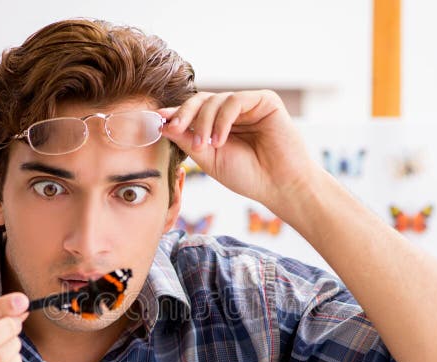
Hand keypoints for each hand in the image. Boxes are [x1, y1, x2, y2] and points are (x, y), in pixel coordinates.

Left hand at [159, 90, 322, 212]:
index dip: (175, 115)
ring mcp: (249, 105)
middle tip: (174, 128)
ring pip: (215, 100)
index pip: (194, 112)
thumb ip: (188, 140)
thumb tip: (162, 123)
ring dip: (204, 121)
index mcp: (221, 125)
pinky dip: (223, 119)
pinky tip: (220, 139)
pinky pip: (235, 100)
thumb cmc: (249, 176)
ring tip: (206, 145)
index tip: (156, 120)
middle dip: (185, 114)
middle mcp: (234, 113)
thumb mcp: (210, 159)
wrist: (280, 186)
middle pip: (201, 101)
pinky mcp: (265, 100)